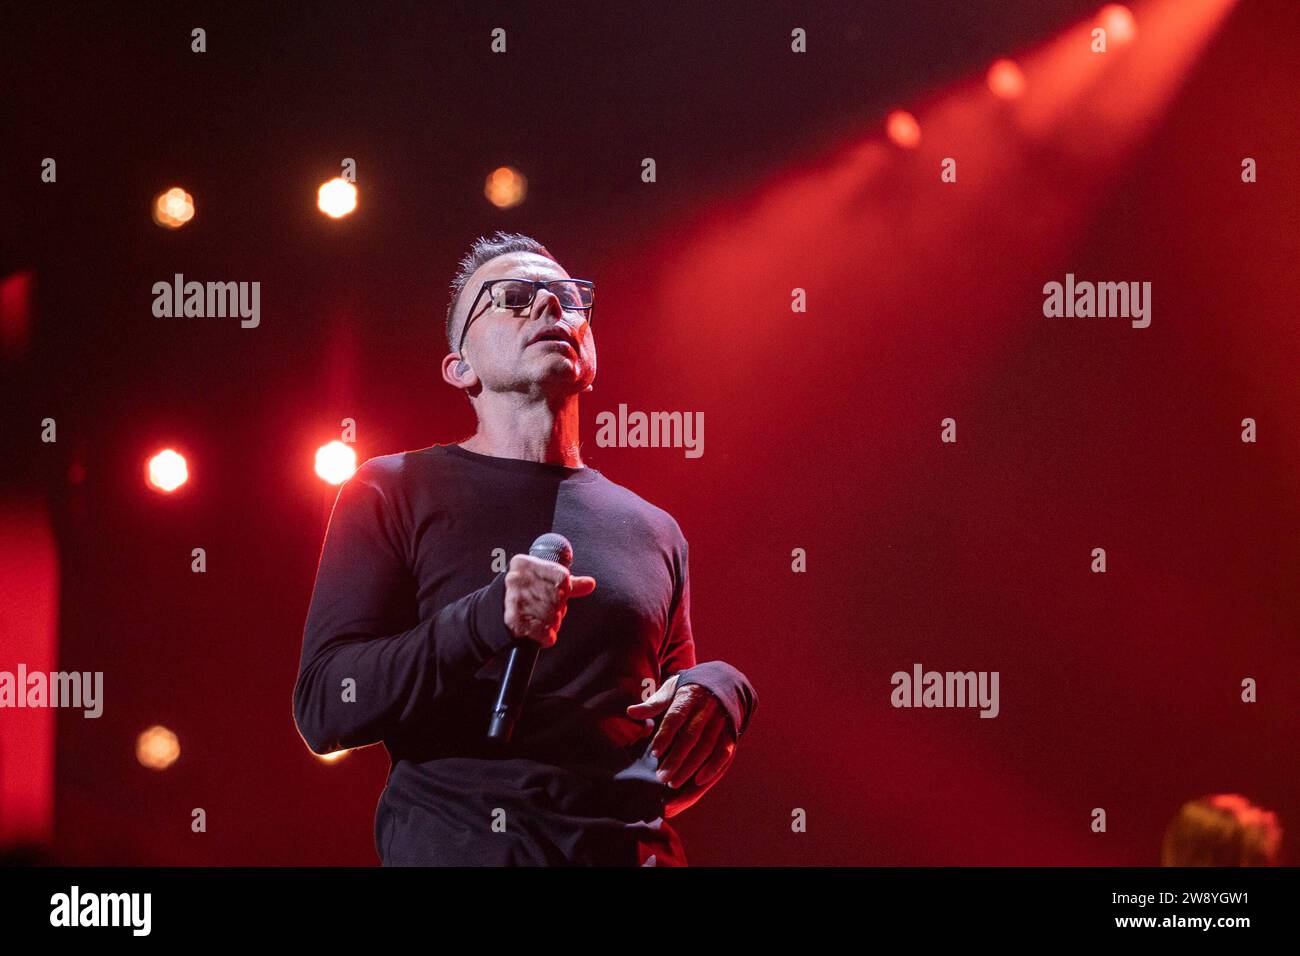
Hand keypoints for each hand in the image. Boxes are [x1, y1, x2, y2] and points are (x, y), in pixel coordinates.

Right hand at [503, 554, 595, 647]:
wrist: (489, 618)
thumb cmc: (521, 596)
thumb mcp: (538, 581)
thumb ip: (565, 582)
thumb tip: (591, 583)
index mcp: (524, 564)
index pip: (562, 577)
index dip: (564, 590)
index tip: (557, 595)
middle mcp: (518, 579)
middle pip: (558, 598)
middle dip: (557, 609)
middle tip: (547, 611)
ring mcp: (515, 600)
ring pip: (553, 616)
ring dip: (552, 624)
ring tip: (541, 621)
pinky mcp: (514, 621)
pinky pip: (544, 633)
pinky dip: (546, 637)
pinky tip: (540, 634)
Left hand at [626, 675, 736, 813]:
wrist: (723, 681)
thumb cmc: (688, 690)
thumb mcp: (671, 690)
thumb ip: (653, 704)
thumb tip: (630, 712)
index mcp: (688, 697)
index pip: (676, 717)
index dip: (665, 735)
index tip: (654, 753)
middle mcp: (706, 709)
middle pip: (691, 736)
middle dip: (676, 759)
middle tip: (661, 777)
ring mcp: (720, 721)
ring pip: (706, 747)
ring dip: (690, 767)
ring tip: (673, 783)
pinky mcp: (730, 731)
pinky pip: (724, 752)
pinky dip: (713, 767)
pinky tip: (699, 780)